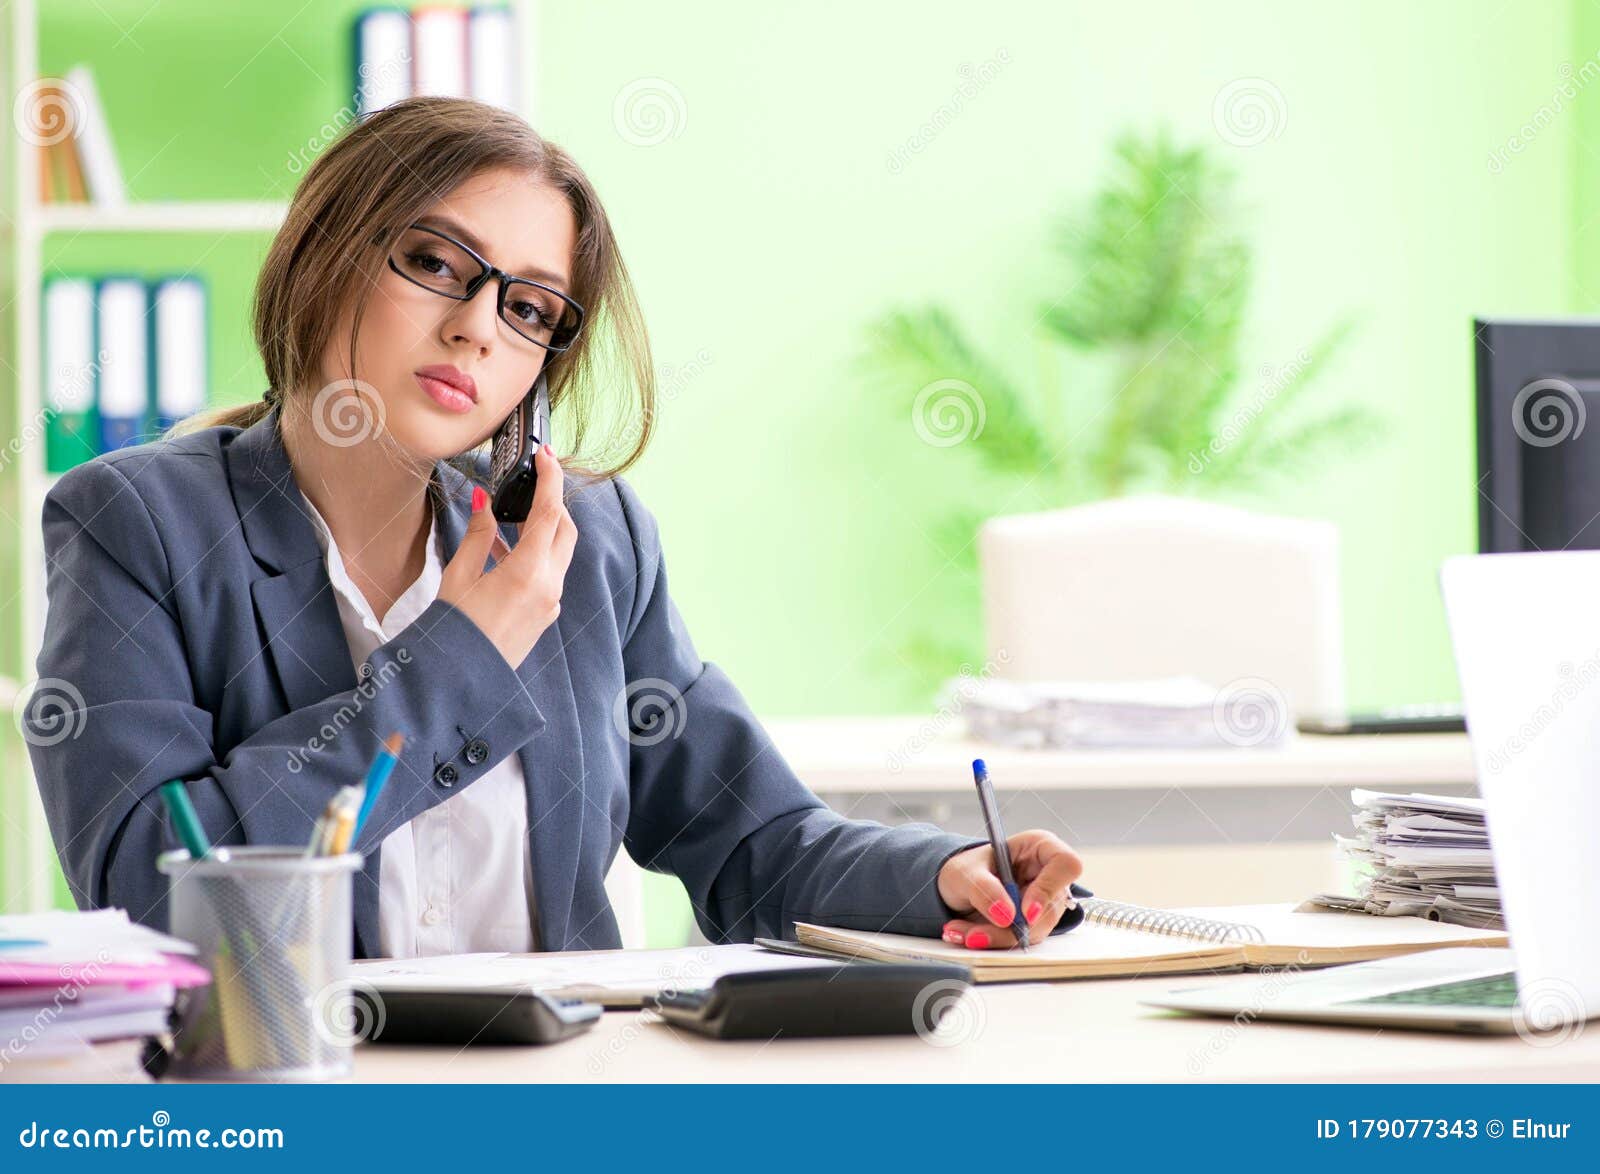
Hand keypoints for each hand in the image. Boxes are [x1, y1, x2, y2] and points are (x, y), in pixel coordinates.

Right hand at [438, 444, 576, 669]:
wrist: (457, 680)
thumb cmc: (453, 629)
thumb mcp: (460, 575)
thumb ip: (477, 534)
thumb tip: (484, 498)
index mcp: (529, 573)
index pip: (550, 513)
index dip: (551, 479)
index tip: (547, 455)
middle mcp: (549, 587)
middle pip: (565, 531)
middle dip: (552, 503)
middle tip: (531, 485)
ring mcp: (550, 603)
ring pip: (558, 553)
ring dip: (542, 530)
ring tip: (508, 517)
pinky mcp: (545, 615)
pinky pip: (548, 574)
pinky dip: (535, 555)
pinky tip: (504, 550)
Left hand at [935, 829, 1082, 949]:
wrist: (956, 887)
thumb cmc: (966, 869)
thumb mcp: (965, 872)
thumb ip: (983, 889)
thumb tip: (1005, 915)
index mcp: (1040, 847)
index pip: (1066, 864)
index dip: (1049, 889)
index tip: (1025, 912)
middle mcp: (1047, 875)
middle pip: (1050, 908)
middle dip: (1013, 927)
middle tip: (977, 934)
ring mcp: (1044, 903)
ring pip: (1036, 931)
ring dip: (998, 938)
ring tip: (964, 933)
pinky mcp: (1033, 925)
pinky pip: (1021, 941)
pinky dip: (994, 942)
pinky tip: (969, 935)